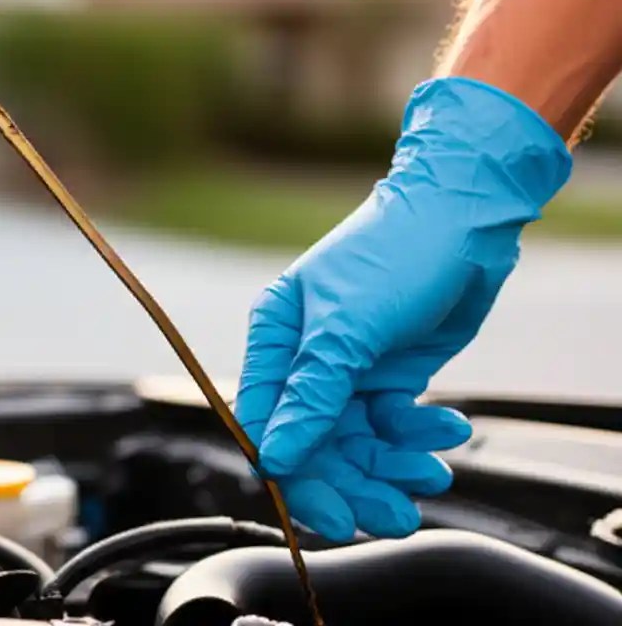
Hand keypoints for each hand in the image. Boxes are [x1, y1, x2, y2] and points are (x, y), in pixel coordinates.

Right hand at [236, 77, 571, 540]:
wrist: (464, 216)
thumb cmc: (394, 253)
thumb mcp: (347, 329)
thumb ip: (311, 397)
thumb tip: (274, 458)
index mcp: (275, 339)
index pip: (267, 421)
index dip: (293, 471)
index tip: (329, 514)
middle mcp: (305, 359)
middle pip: (314, 443)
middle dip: (354, 482)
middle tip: (391, 515)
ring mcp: (349, 369)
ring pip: (358, 443)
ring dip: (394, 467)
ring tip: (432, 476)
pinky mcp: (390, 375)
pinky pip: (395, 426)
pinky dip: (421, 436)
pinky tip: (449, 429)